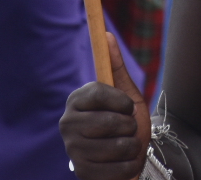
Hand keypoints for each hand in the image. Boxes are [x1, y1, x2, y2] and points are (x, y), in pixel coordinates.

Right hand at [60, 33, 150, 178]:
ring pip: (118, 146)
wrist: (128, 158)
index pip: (99, 93)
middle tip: (126, 130)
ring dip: (132, 147)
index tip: (127, 107)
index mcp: (76, 100)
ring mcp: (73, 150)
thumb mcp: (126, 94)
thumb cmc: (127, 123)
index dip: (121, 101)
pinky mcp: (82, 173)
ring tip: (125, 147)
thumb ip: (116, 67)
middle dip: (130, 126)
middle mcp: (68, 123)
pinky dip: (129, 166)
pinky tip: (121, 164)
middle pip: (110, 121)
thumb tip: (107, 34)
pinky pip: (119, 169)